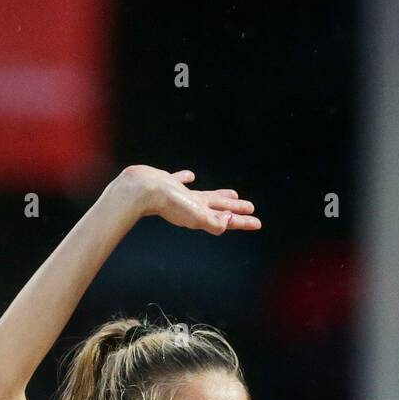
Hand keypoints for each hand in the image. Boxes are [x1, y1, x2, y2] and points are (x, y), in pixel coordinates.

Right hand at [116, 165, 261, 233]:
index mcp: (200, 216)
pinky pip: (181, 181)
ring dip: (219, 197)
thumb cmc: (168, 203)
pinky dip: (186, 179)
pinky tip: (190, 176)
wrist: (141, 190)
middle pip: (220, 209)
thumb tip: (228, 223)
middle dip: (235, 210)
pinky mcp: (168, 184)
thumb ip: (213, 222)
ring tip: (231, 195)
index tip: (257, 223)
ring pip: (205, 196)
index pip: (227, 220)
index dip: (242, 222)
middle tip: (250, 209)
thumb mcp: (195, 215)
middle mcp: (192, 207)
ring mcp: (180, 196)